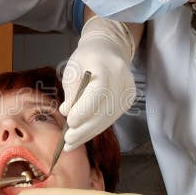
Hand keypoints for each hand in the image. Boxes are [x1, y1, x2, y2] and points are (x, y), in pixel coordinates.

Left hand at [61, 17, 135, 149]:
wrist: (108, 50)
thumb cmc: (86, 59)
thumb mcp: (73, 68)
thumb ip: (71, 90)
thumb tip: (67, 112)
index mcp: (106, 65)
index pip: (99, 91)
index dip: (85, 109)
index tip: (70, 122)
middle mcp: (122, 79)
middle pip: (104, 110)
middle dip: (85, 128)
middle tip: (67, 141)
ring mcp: (127, 91)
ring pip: (108, 118)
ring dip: (89, 133)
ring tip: (71, 144)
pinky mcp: (128, 101)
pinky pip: (110, 118)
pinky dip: (95, 128)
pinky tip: (82, 136)